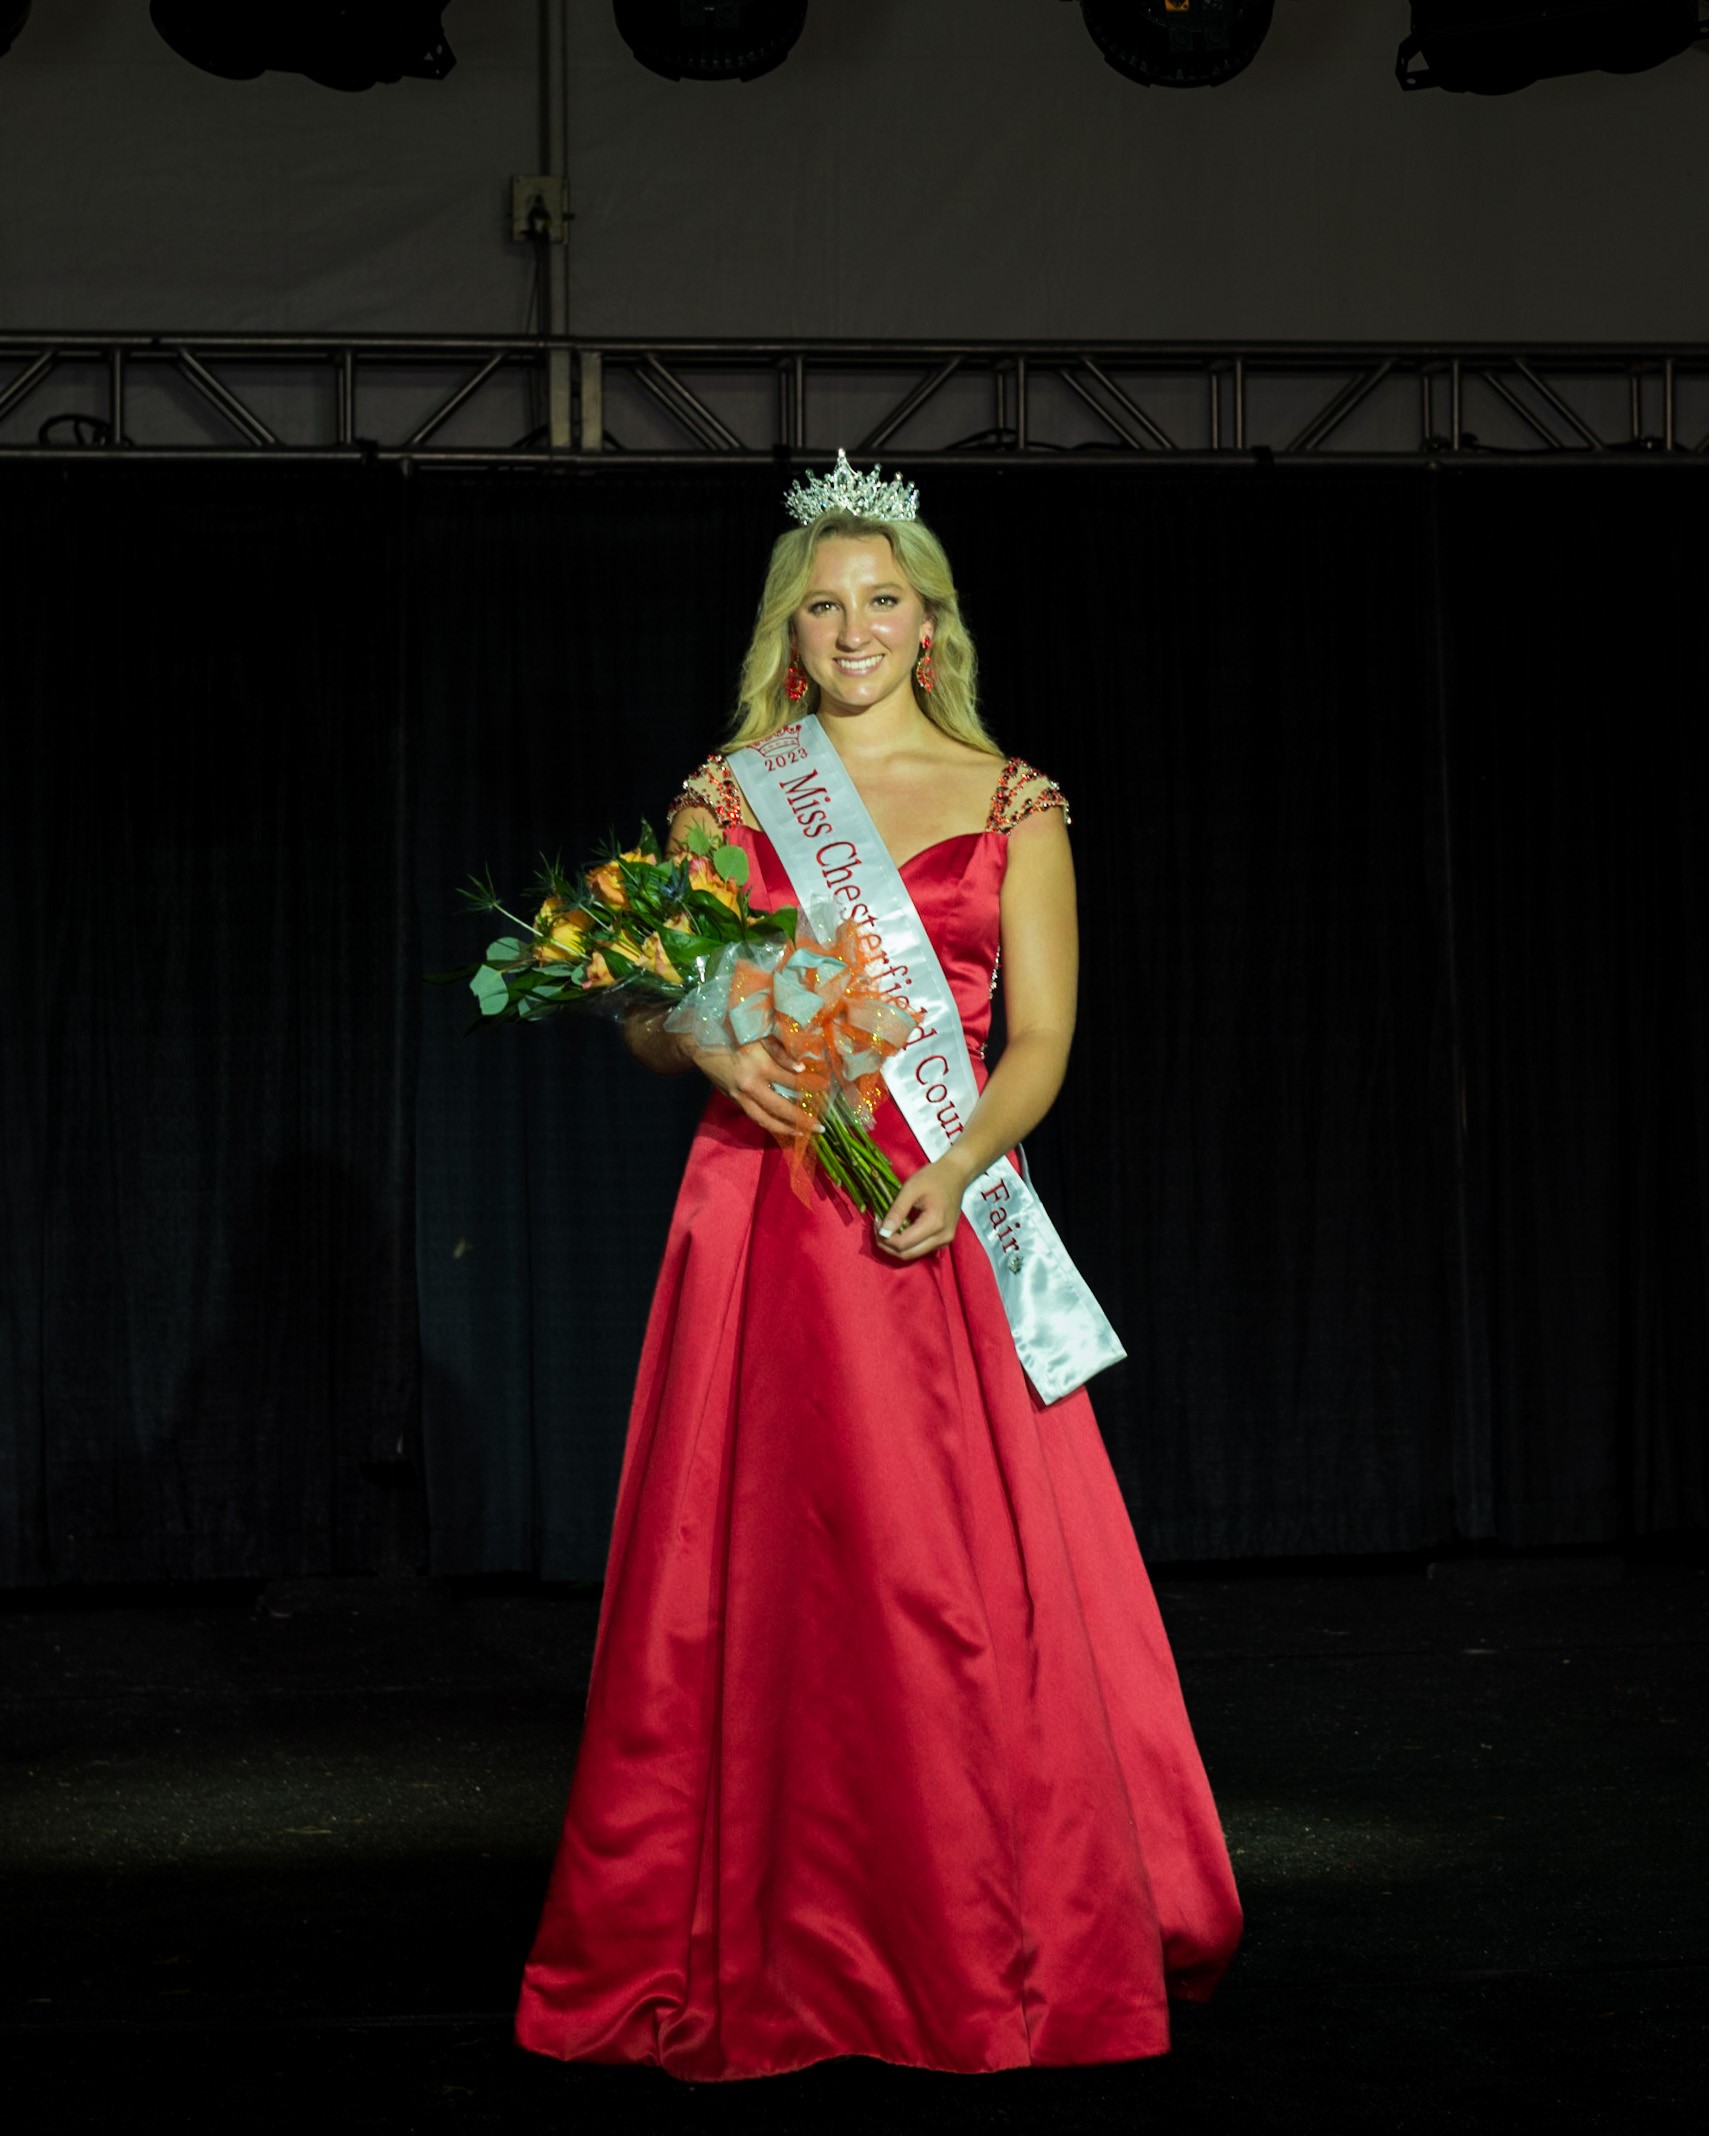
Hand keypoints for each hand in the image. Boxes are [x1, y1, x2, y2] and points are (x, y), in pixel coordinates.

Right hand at [685, 1035, 821, 1141]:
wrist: (700, 1045)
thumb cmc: (733, 1035)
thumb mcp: (759, 1037)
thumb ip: (781, 1052)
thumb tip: (801, 1068)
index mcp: (759, 1066)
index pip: (792, 1081)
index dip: (810, 1086)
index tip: (827, 1090)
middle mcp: (750, 1086)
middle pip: (781, 1109)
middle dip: (802, 1120)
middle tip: (820, 1127)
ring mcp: (741, 1097)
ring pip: (766, 1120)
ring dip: (785, 1129)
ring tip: (803, 1133)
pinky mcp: (734, 1101)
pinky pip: (755, 1117)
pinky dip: (770, 1124)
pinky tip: (782, 1127)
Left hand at [875, 1152, 972, 1261]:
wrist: (955, 1175)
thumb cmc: (933, 1178)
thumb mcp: (911, 1189)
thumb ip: (897, 1211)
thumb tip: (883, 1232)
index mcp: (935, 1223)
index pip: (903, 1243)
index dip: (885, 1238)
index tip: (876, 1222)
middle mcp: (942, 1237)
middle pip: (907, 1254)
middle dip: (888, 1245)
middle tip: (878, 1228)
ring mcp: (945, 1241)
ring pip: (913, 1254)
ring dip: (895, 1246)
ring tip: (886, 1228)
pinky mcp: (943, 1240)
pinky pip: (920, 1249)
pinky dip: (906, 1244)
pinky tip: (899, 1230)